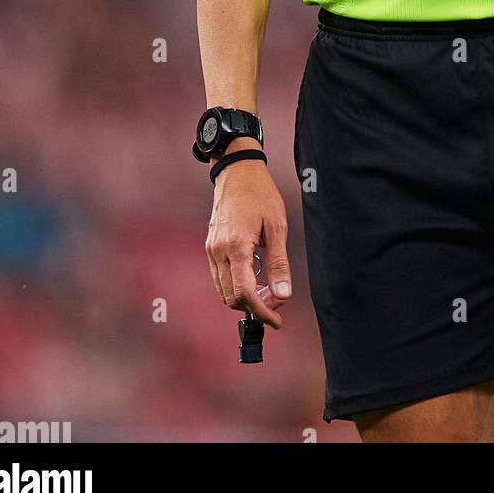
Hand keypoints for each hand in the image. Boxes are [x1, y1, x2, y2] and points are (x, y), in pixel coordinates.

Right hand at [205, 143, 291, 327]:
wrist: (237, 171)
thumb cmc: (260, 194)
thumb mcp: (277, 226)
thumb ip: (279, 263)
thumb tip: (283, 295)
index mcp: (236, 246)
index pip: (244, 293)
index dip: (262, 311)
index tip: (277, 320)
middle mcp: (218, 251)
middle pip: (232, 297)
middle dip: (254, 306)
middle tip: (277, 301)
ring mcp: (211, 249)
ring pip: (224, 290)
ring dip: (244, 298)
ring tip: (267, 289)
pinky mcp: (210, 247)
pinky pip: (220, 277)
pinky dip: (235, 285)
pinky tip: (254, 276)